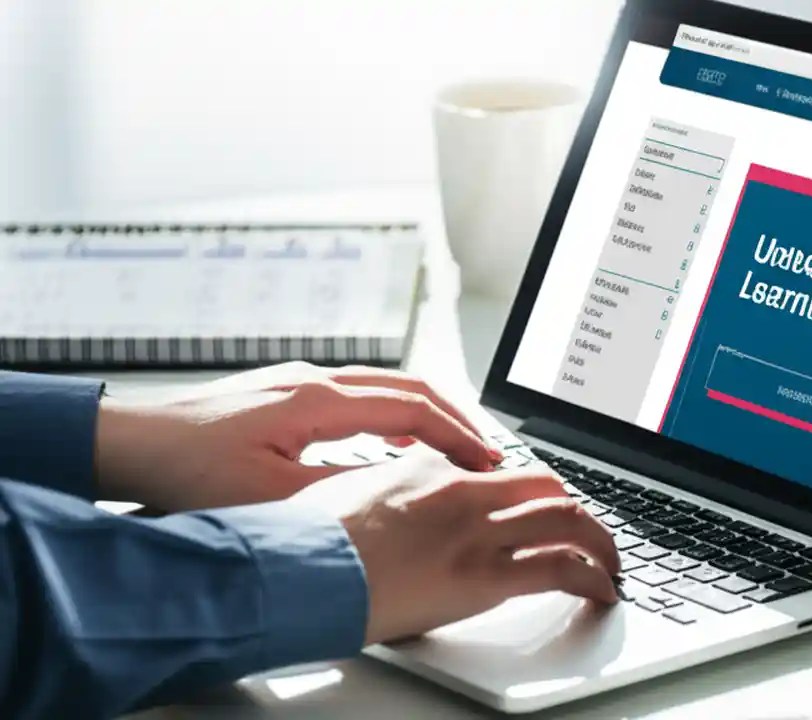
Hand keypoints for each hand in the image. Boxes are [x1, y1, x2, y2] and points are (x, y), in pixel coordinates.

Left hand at [94, 362, 500, 510]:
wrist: (129, 442)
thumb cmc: (186, 467)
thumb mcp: (271, 497)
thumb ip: (341, 490)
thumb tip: (397, 491)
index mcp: (318, 399)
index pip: (411, 410)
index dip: (458, 436)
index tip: (488, 461)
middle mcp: (314, 379)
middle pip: (408, 387)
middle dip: (456, 418)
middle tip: (488, 450)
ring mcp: (299, 381)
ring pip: (386, 387)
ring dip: (427, 414)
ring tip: (455, 445)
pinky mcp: (286, 392)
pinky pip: (360, 394)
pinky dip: (395, 415)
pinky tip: (396, 441)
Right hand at [290, 454, 621, 643]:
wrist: (298, 570)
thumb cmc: (312, 540)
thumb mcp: (352, 494)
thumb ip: (389, 489)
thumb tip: (395, 495)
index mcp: (433, 470)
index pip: (504, 469)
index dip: (535, 491)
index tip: (545, 507)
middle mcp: (465, 492)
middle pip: (548, 487)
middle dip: (579, 512)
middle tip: (592, 535)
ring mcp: (477, 532)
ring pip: (568, 520)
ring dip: (600, 543)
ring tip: (611, 564)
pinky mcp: (484, 577)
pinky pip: (561, 568)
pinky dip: (594, 578)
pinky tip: (602, 590)